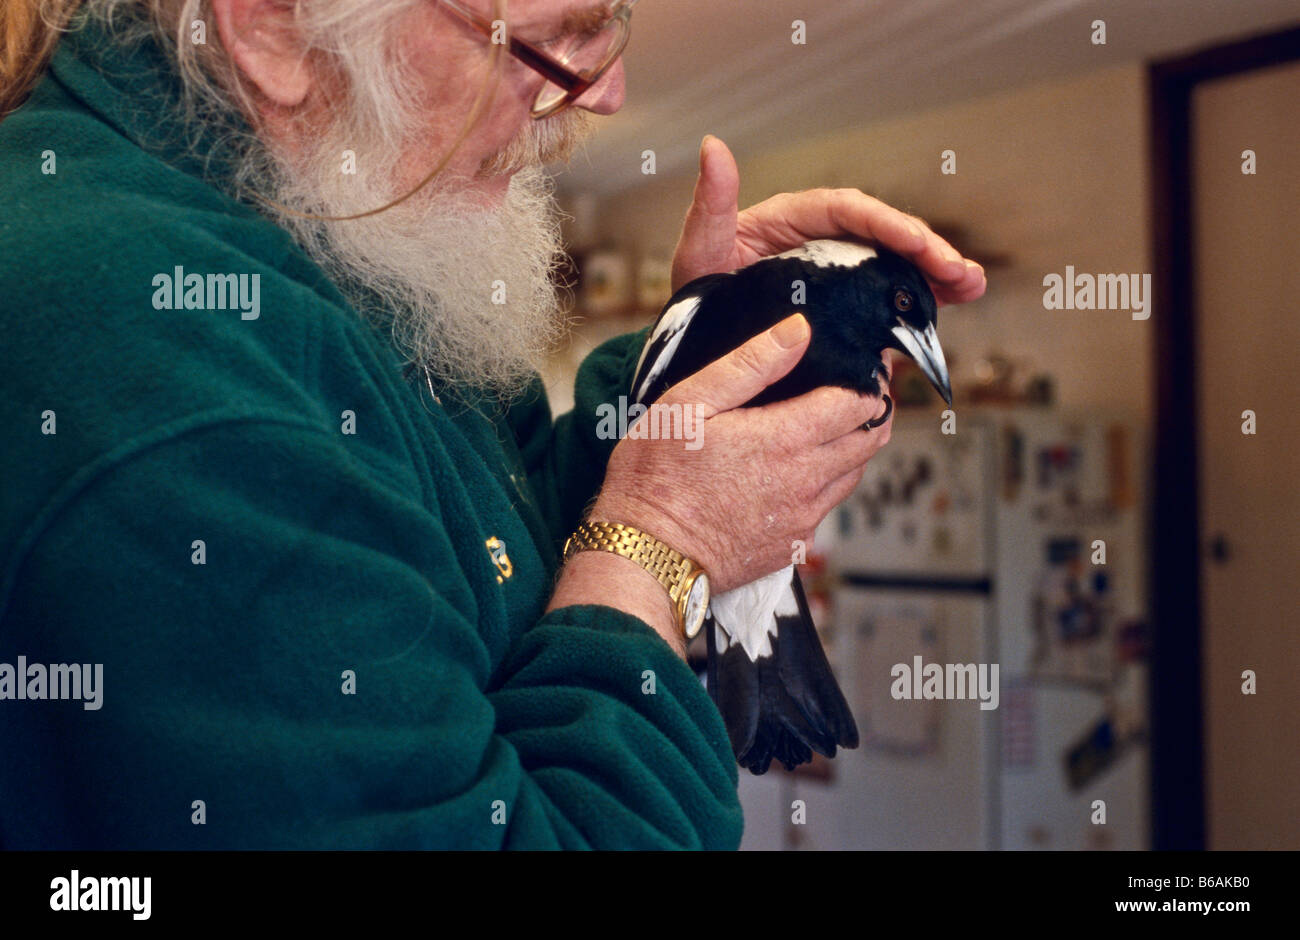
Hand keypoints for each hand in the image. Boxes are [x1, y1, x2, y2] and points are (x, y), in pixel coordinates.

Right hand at [591, 314, 892, 593]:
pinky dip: (822, 486)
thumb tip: (799, 330)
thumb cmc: (655, 476)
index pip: (860, 404)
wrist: (646, 557)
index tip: (861, 367)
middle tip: (855, 391)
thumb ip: (749, 364)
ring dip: (849, 448)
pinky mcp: (791, 547)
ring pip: (852, 475)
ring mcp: (802, 519)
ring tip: (826, 428)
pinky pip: (824, 509)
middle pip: (869, 440)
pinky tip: (792, 475)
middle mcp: (806, 482)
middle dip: (871, 411)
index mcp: (786, 440)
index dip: (867, 380)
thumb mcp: (688, 403)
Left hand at [670, 135, 986, 305]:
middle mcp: (822, 241)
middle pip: (884, 236)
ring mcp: (837, 275)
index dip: (887, 223)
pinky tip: (950, 310)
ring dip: (937, 275)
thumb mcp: (697, 251)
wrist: (695, 346)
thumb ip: (709, 205)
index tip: (918, 242)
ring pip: (895, 266)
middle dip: (927, 251)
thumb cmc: (692, 295)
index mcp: (793, 219)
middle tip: (963, 274)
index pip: (850, 211)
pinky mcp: (844, 307)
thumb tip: (713, 146)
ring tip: (972, 286)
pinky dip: (920, 305)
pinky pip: (886, 300)